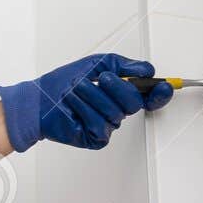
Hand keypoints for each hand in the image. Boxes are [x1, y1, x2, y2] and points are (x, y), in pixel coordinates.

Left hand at [0, 52, 174, 151]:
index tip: (163, 86)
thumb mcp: (97, 64)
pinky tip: (74, 106)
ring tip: (77, 90)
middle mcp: (116, 109)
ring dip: (93, 96)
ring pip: (114, 112)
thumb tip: (147, 70)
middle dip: (118, 87)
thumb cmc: (63, 82)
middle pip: (133, 102)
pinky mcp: (96, 138)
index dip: (158, 93)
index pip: (147, 96)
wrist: (39, 100)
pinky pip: (100, 125)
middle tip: (102, 78)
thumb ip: (124, 65)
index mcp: (119, 92)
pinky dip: (85, 111)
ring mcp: (107, 125)